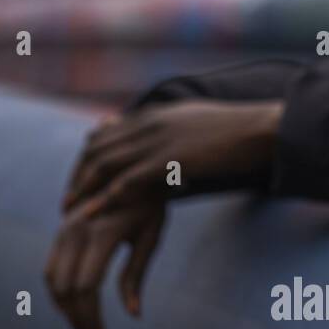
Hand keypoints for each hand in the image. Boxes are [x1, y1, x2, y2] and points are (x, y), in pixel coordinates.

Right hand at [44, 196, 163, 328]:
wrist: (130, 167)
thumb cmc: (151, 204)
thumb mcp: (150, 237)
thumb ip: (136, 276)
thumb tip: (132, 314)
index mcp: (103, 231)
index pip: (86, 287)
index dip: (90, 320)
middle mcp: (77, 228)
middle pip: (65, 289)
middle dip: (78, 322)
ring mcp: (65, 227)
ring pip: (53, 281)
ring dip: (66, 312)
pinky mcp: (61, 229)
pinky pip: (51, 268)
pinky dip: (60, 294)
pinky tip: (78, 311)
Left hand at [62, 99, 282, 213]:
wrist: (260, 129)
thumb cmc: (240, 132)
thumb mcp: (199, 125)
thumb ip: (178, 131)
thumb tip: (172, 142)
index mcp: (154, 115)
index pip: (106, 134)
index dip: (87, 159)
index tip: (78, 181)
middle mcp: (148, 124)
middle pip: (97, 149)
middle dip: (78, 176)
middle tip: (67, 200)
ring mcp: (156, 140)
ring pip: (105, 164)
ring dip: (84, 189)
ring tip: (70, 211)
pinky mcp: (167, 160)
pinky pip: (126, 180)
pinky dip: (105, 198)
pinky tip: (94, 214)